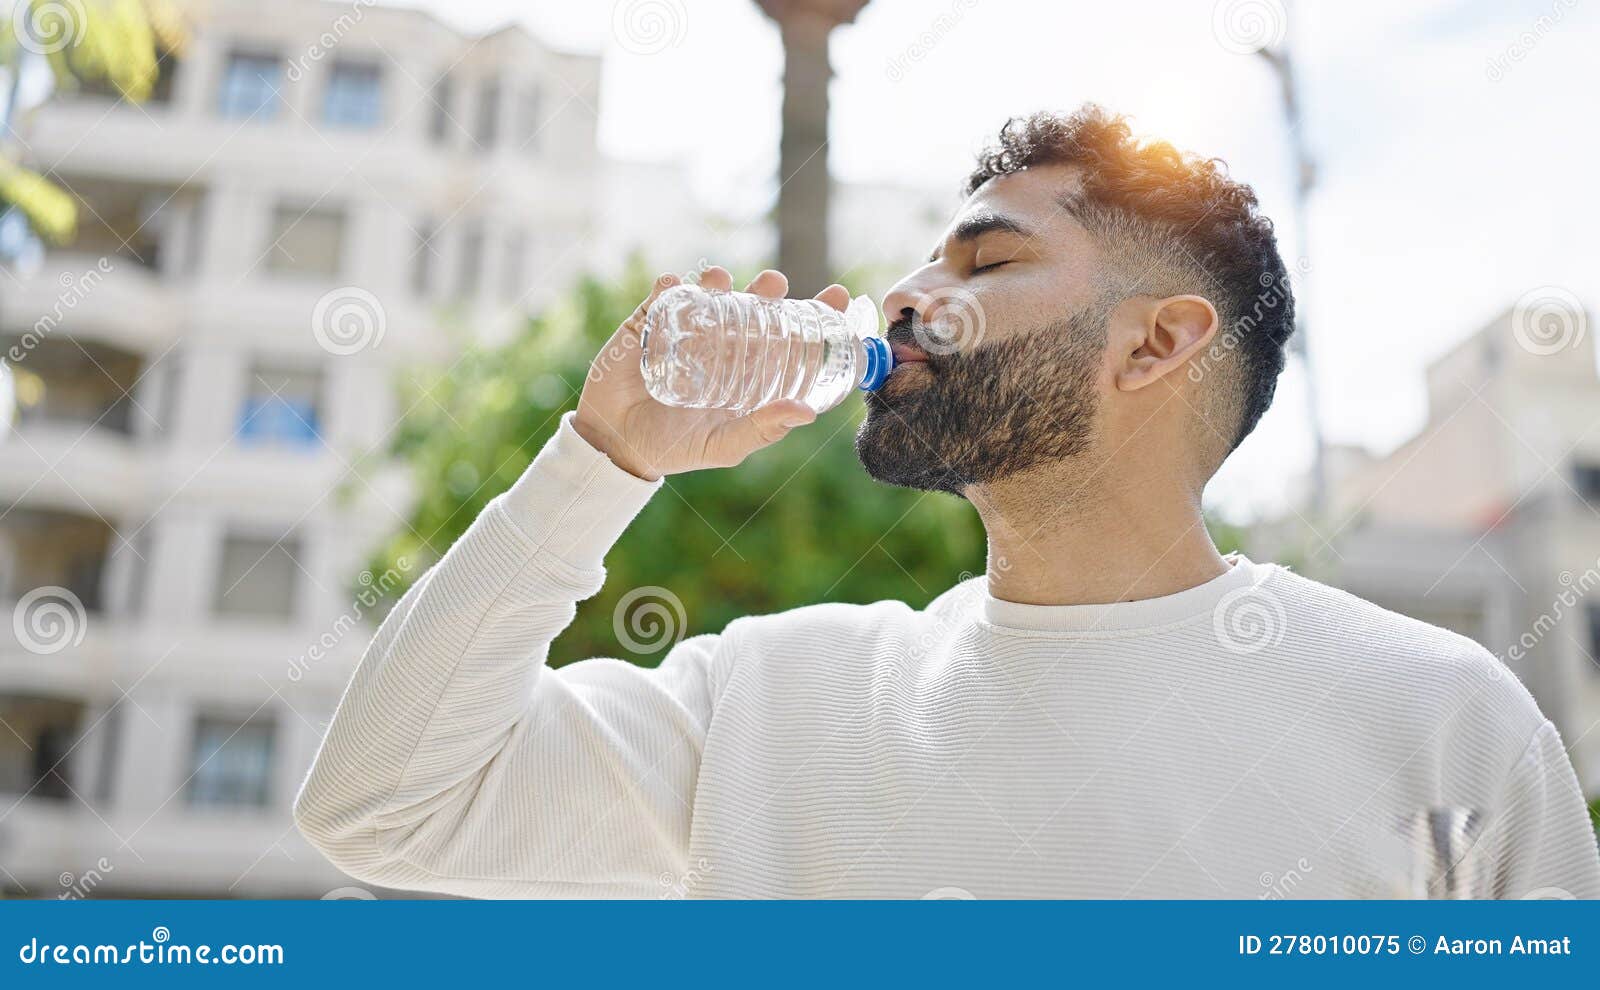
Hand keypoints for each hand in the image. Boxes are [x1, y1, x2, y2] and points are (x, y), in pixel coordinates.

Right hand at [573, 267, 850, 480]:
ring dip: (718, 280)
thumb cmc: (676, 449)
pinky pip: (661, 298)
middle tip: (773, 285)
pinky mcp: (648, 326)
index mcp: (748, 370)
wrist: (616, 445)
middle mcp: (722, 345)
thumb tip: (808, 412)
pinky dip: (670, 287)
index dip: (814, 315)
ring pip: (710, 294)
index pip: (788, 336)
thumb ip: (763, 430)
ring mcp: (685, 331)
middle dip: (767, 288)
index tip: (838, 297)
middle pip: (754, 306)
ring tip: (720, 281)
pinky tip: (674, 285)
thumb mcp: (725, 444)